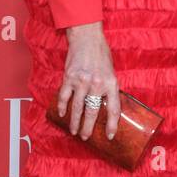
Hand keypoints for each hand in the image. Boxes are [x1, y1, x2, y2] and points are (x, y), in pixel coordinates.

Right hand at [58, 22, 119, 139]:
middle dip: (88, 128)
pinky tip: (62, 115)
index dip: (113, 125)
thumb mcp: (111, 72)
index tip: (110, 136)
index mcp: (111, 84)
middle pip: (92, 112)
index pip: (113, 109)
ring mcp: (82, 81)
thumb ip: (108, 88)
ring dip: (74, 122)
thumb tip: (105, 106)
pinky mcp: (69, 78)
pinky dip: (63, 107)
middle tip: (86, 137)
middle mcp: (97, 84)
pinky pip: (65, 97)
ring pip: (77, 108)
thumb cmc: (101, 55)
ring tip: (74, 131)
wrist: (86, 38)